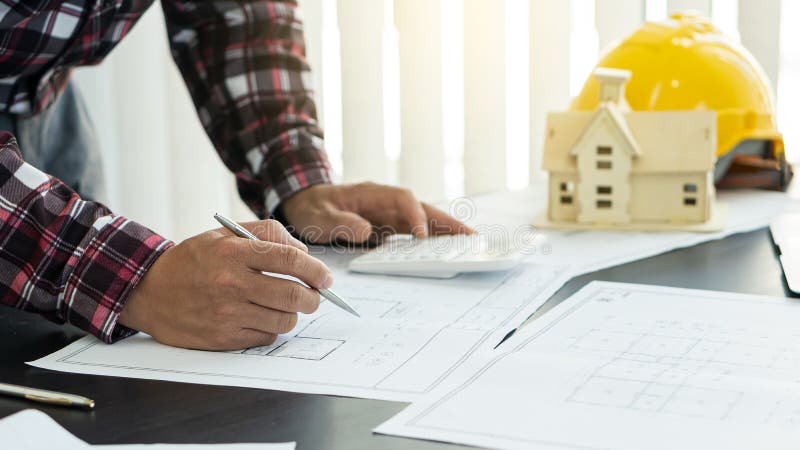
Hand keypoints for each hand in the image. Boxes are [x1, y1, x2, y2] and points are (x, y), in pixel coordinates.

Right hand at [119, 220, 330, 350]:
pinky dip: (272, 328)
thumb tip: (304, 253)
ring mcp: (227, 314)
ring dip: (293, 314)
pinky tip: (261, 317)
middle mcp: (231, 283)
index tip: (326, 277)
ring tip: (284, 305)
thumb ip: (267, 234)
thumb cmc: (193, 260)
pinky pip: (266, 336)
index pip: (290, 260)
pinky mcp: (223, 338)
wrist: (149, 291)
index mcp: (234, 252)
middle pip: (294, 295)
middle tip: (314, 296)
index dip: (316, 270)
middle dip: (313, 297)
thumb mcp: (225, 234)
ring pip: (284, 320)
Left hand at [281, 182, 472, 243]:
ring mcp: (390, 214)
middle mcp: (387, 201)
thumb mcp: (319, 216)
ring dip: (446, 231)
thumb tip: (366, 231)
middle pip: (423, 208)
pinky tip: (445, 252)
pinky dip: (432, 240)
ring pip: (424, 220)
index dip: (415, 216)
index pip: (403, 200)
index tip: (421, 236)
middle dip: (447, 221)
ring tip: (469, 244)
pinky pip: (415, 233)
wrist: (305, 204)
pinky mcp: (390, 227)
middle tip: (471, 236)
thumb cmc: (312, 208)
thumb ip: (340, 222)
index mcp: (373, 194)